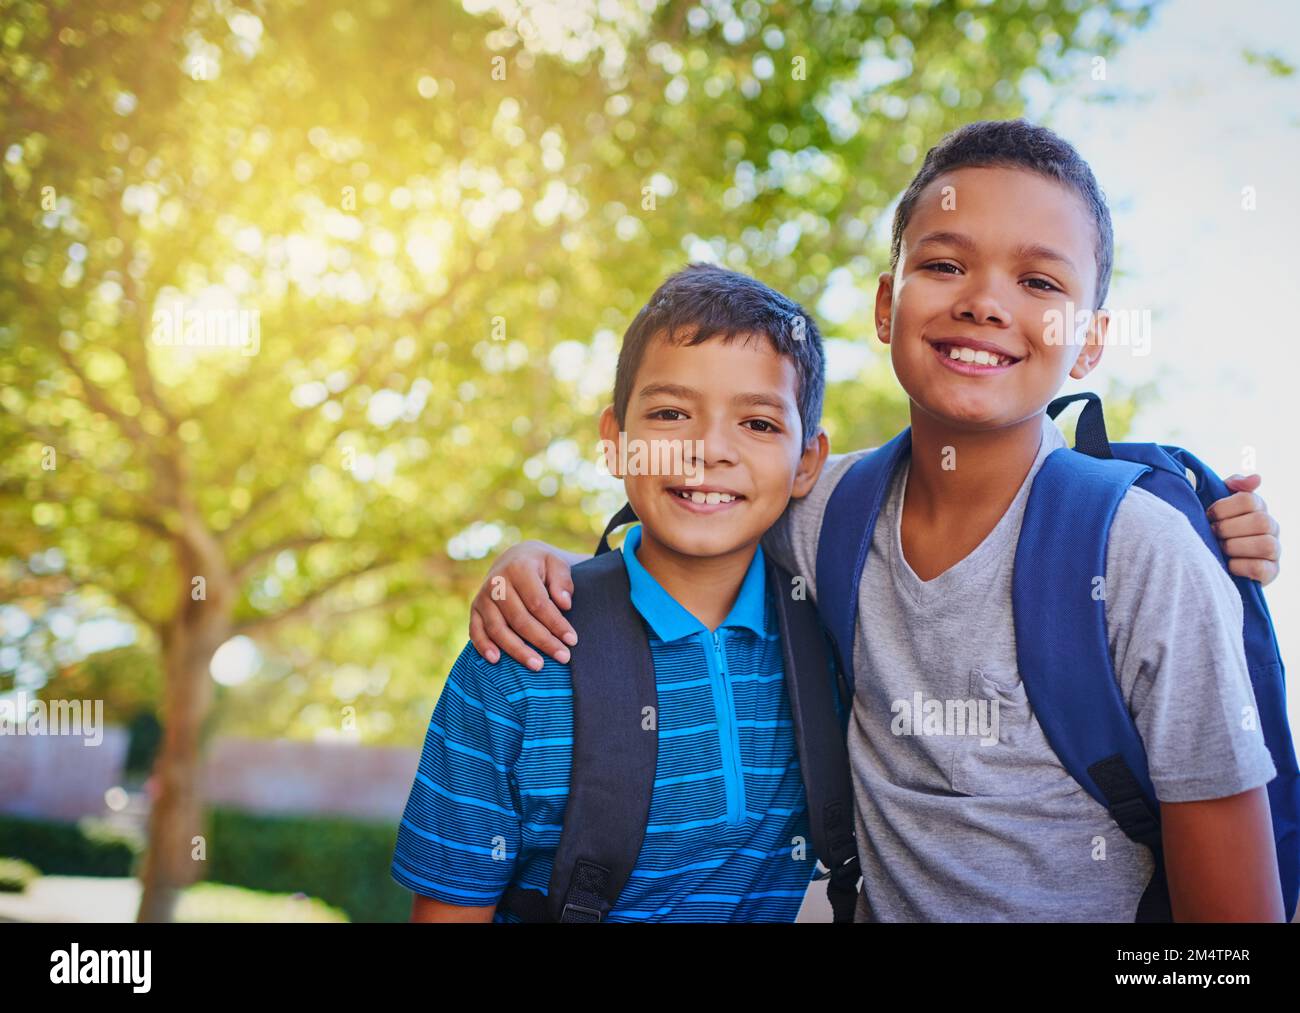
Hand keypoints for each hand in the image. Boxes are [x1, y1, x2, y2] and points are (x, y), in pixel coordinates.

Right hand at [469, 541, 578, 669]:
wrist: (515, 558)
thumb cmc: (541, 565)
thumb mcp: (556, 564)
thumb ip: (562, 581)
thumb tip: (564, 604)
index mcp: (518, 568)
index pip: (538, 603)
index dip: (555, 623)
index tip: (572, 640)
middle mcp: (496, 582)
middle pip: (519, 619)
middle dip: (542, 640)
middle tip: (563, 657)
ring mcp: (483, 597)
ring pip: (498, 628)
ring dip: (517, 650)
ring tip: (537, 666)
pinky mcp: (474, 609)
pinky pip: (476, 630)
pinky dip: (483, 646)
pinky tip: (496, 661)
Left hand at [1208, 474, 1280, 584]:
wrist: (1206, 559)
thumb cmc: (1211, 526)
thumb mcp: (1215, 502)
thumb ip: (1231, 486)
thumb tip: (1257, 478)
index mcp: (1258, 508)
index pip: (1249, 499)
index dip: (1224, 507)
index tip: (1209, 515)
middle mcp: (1271, 527)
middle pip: (1260, 521)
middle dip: (1229, 528)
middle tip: (1213, 533)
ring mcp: (1273, 550)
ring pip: (1266, 544)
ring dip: (1235, 547)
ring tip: (1220, 548)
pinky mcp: (1269, 572)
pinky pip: (1260, 568)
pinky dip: (1239, 566)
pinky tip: (1227, 564)